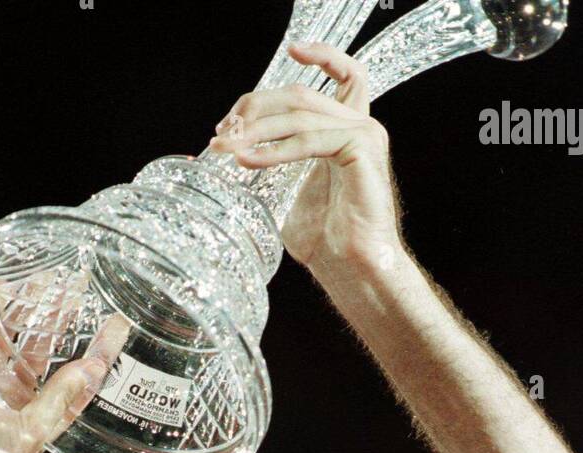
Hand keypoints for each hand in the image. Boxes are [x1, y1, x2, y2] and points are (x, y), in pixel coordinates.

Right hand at [0, 290, 129, 452]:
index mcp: (38, 414)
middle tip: (76, 282)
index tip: (116, 324)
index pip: (76, 376)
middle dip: (58, 315)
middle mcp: (11, 393)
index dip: (97, 351)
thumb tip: (92, 367)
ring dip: (21, 305)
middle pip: (40, 346)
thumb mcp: (33, 433)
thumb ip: (59, 397)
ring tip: (41, 275)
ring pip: (4, 331)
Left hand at [210, 42, 404, 281]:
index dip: (317, 56)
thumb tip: (218, 154)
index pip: (340, 75)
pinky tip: (247, 161)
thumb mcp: (284, 195)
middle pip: (302, 94)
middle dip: (255, 108)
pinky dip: (274, 150)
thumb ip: (266, 166)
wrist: (352, 270)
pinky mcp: (362, 149)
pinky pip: (310, 139)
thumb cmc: (323, 242)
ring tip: (226, 149)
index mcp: (346, 131)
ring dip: (256, 130)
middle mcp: (359, 126)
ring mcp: (364, 135)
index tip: (288, 53)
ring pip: (301, 113)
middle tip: (222, 132)